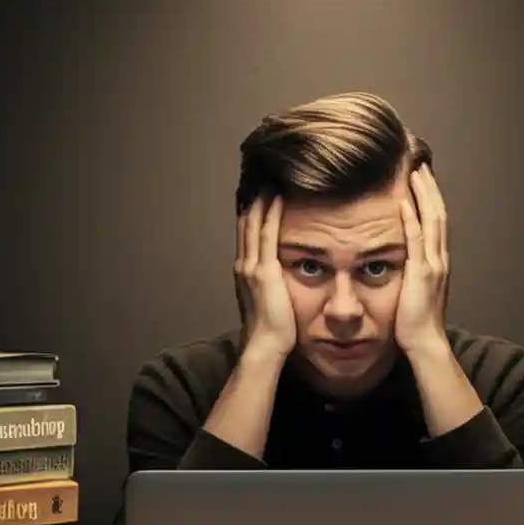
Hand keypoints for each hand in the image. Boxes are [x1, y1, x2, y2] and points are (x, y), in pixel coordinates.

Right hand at [235, 194, 296, 359]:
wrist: (265, 344)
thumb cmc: (271, 329)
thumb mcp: (267, 301)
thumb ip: (270, 286)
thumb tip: (279, 279)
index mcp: (244, 272)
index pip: (246, 237)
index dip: (249, 216)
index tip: (255, 197)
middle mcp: (244, 265)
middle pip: (246, 225)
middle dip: (252, 203)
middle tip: (260, 181)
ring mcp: (252, 266)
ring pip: (254, 225)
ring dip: (261, 202)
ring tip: (268, 181)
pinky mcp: (266, 270)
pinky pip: (269, 234)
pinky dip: (272, 213)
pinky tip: (278, 197)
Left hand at [395, 164, 449, 354]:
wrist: (426, 342)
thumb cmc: (416, 322)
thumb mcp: (417, 290)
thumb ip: (414, 272)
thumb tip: (403, 262)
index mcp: (439, 261)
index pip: (437, 222)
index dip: (431, 199)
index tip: (423, 180)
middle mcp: (440, 258)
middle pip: (438, 214)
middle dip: (430, 189)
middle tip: (420, 165)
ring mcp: (433, 264)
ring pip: (431, 221)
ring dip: (423, 196)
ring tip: (415, 173)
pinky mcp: (421, 273)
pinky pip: (416, 240)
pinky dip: (411, 219)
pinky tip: (403, 203)